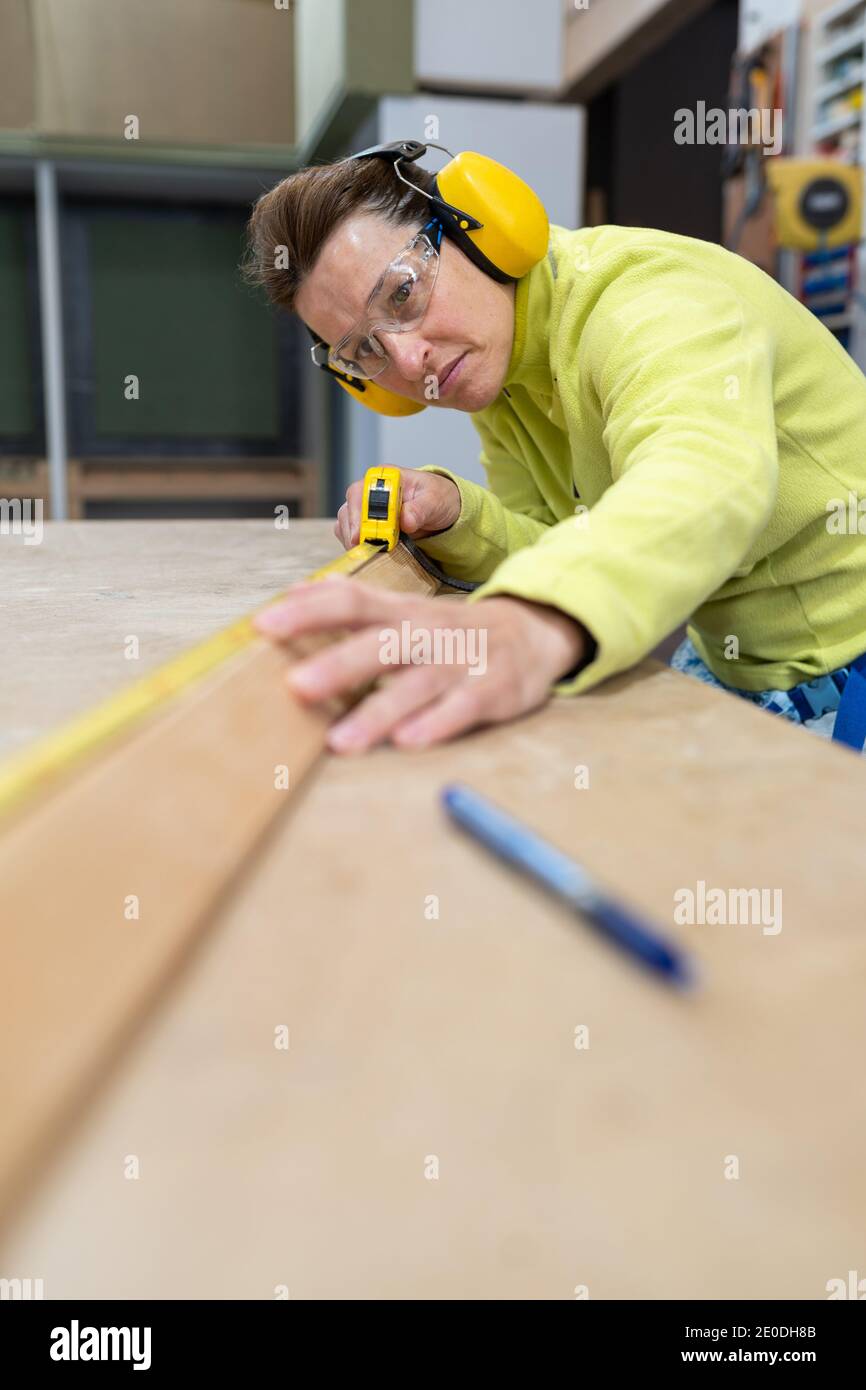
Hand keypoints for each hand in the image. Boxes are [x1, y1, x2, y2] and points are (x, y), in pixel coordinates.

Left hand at [254, 577, 585, 751]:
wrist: (534, 632)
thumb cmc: (450, 632)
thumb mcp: (404, 611)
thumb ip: (351, 606)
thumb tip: (291, 594)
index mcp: (401, 614)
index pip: (350, 603)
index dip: (307, 611)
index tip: (263, 625)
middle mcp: (428, 635)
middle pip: (380, 645)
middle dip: (338, 665)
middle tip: (295, 687)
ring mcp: (460, 664)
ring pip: (416, 686)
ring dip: (377, 713)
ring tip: (340, 741)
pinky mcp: (491, 692)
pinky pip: (462, 710)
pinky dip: (436, 725)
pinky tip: (408, 743)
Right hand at [334, 468, 460, 549]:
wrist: (443, 510)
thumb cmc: (437, 498)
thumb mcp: (435, 500)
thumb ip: (420, 509)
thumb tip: (406, 520)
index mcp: (384, 479)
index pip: (360, 492)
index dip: (357, 513)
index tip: (361, 533)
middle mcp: (369, 492)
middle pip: (348, 510)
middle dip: (354, 531)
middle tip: (364, 549)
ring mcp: (365, 510)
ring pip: (346, 525)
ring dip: (354, 541)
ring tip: (368, 554)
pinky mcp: (366, 526)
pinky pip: (352, 536)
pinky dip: (357, 546)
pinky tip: (370, 554)